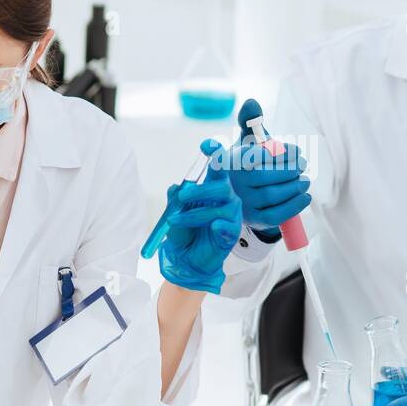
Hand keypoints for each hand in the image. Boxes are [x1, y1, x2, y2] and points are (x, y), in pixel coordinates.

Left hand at [158, 139, 242, 293]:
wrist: (185, 259)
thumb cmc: (183, 232)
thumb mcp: (174, 212)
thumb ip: (175, 198)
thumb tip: (176, 187)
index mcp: (212, 188)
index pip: (218, 166)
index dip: (216, 153)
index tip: (207, 146)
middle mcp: (225, 197)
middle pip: (221, 185)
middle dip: (200, 190)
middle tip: (181, 198)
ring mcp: (231, 214)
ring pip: (219, 207)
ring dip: (194, 214)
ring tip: (175, 220)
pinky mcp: (232, 232)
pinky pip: (226, 225)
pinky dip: (216, 226)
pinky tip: (210, 229)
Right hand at [228, 98, 310, 237]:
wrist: (242, 191)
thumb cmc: (249, 159)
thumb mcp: (249, 139)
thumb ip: (250, 120)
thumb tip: (251, 102)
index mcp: (230, 160)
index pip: (254, 156)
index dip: (278, 152)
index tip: (294, 149)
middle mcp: (233, 183)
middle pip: (264, 176)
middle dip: (290, 169)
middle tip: (303, 164)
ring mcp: (242, 204)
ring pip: (271, 196)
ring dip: (294, 186)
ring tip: (304, 180)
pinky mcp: (254, 220)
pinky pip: (276, 216)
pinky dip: (294, 206)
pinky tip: (305, 196)